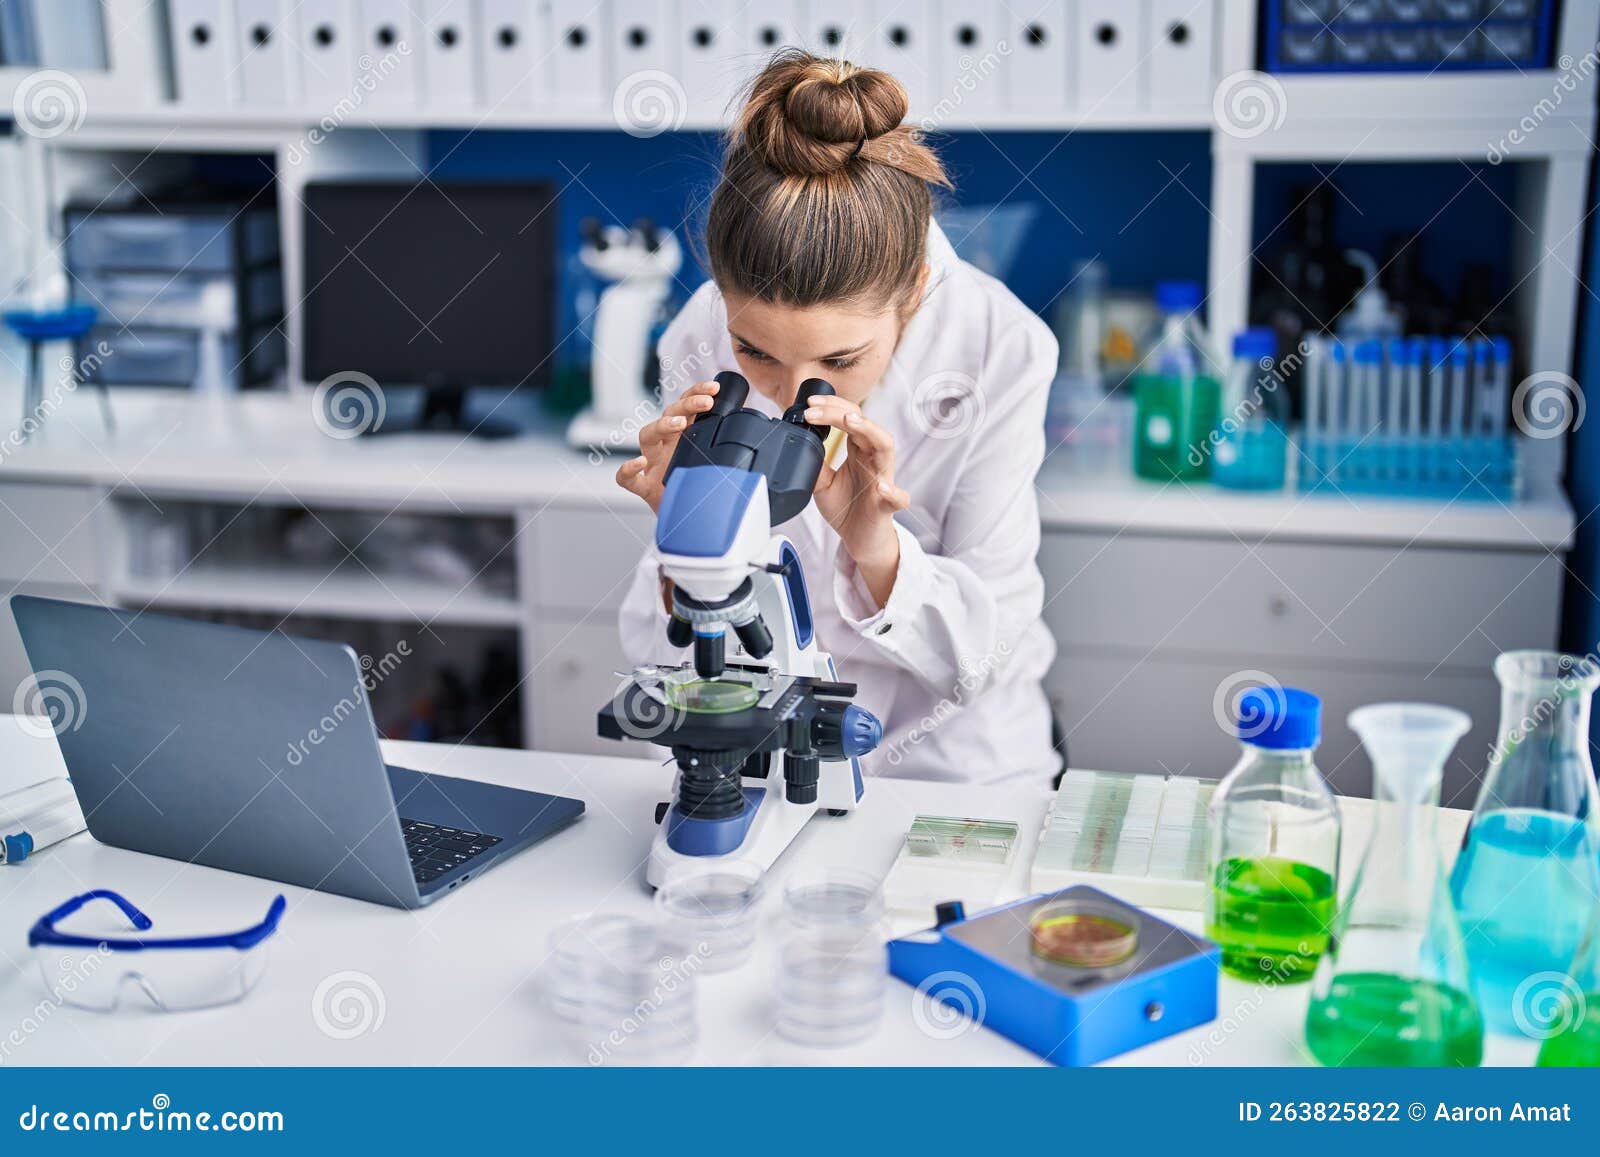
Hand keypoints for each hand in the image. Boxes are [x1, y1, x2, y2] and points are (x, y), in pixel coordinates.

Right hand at [615, 379, 720, 512]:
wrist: (690, 521)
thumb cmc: (702, 490)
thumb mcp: (718, 466)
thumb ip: (732, 453)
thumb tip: (757, 441)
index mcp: (684, 436)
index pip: (687, 406)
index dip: (697, 392)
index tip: (714, 388)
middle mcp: (667, 445)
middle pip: (668, 414)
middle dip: (687, 404)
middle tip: (706, 402)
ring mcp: (653, 464)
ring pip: (646, 436)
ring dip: (662, 425)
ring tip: (679, 424)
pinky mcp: (644, 487)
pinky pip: (627, 477)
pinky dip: (628, 468)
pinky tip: (639, 463)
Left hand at [804, 394, 909, 607]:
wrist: (860, 539)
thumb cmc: (846, 507)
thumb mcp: (821, 482)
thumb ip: (814, 462)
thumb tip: (797, 442)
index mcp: (859, 451)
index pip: (850, 418)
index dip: (832, 407)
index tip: (810, 403)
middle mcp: (873, 460)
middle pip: (864, 424)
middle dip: (840, 412)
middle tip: (815, 408)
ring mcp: (883, 480)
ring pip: (885, 448)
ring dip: (869, 431)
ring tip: (851, 421)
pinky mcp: (887, 506)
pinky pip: (897, 497)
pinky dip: (893, 492)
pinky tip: (882, 487)